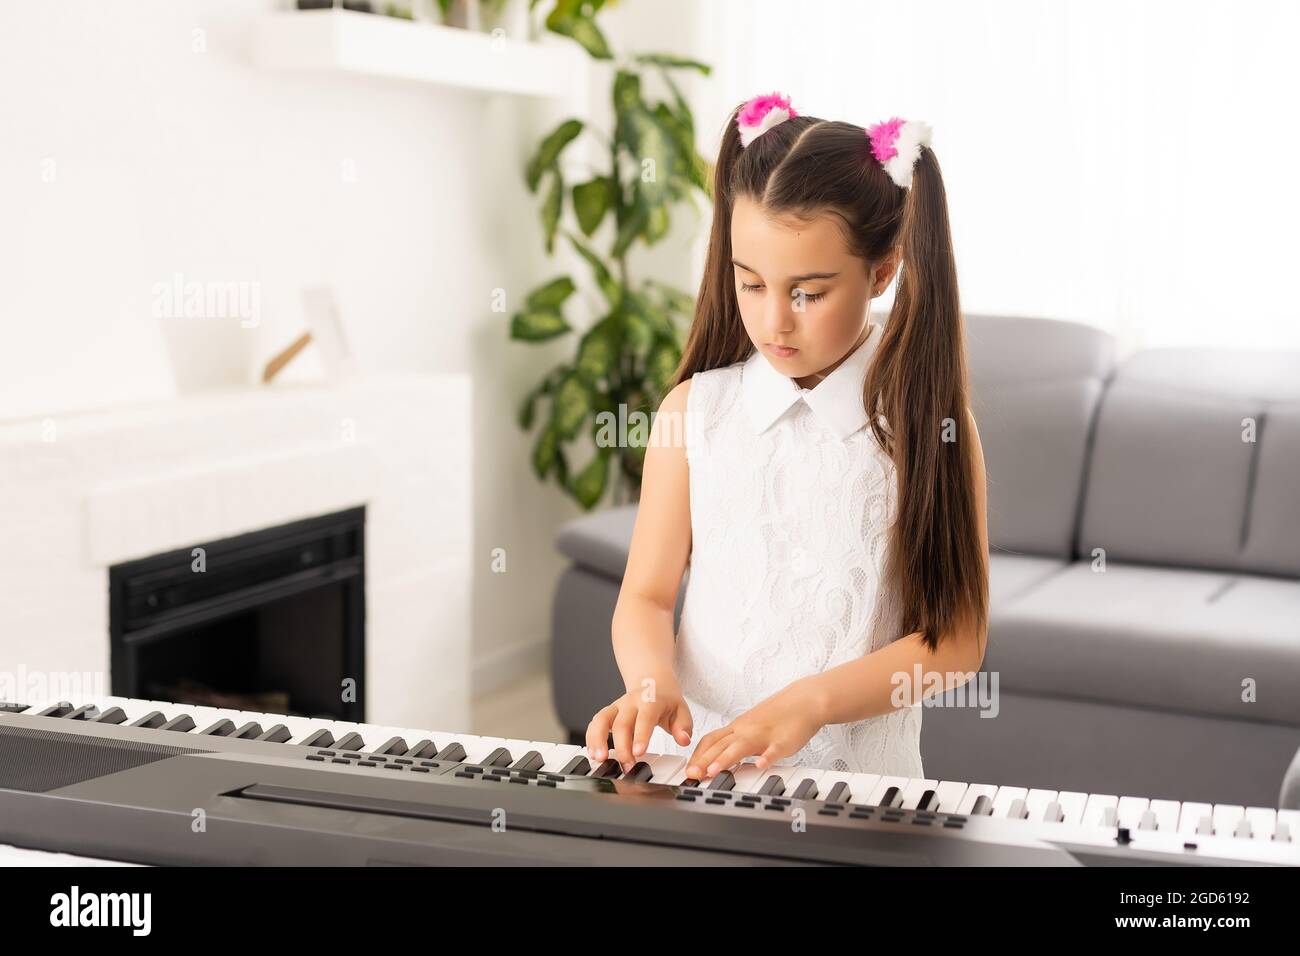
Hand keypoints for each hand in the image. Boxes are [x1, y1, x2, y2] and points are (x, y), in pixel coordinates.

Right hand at [586, 676, 692, 772]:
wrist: (653, 683)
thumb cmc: (666, 701)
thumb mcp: (681, 710)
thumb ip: (684, 726)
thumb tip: (684, 740)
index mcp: (650, 700)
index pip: (645, 718)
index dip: (641, 735)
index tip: (638, 753)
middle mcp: (630, 702)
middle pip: (621, 723)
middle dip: (621, 747)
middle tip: (627, 766)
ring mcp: (616, 706)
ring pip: (601, 719)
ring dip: (598, 740)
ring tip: (600, 758)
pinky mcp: (607, 713)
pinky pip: (594, 723)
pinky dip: (591, 738)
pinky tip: (593, 753)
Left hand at [684, 679, 825, 780]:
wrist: (805, 700)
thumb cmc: (779, 715)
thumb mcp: (752, 728)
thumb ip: (737, 742)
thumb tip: (720, 757)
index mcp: (739, 728)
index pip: (711, 740)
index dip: (698, 755)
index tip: (688, 769)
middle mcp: (747, 730)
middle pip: (720, 744)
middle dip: (704, 760)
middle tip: (691, 775)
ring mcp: (765, 734)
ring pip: (741, 746)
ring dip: (725, 759)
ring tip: (714, 772)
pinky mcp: (784, 740)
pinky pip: (774, 748)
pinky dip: (767, 757)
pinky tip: (761, 765)